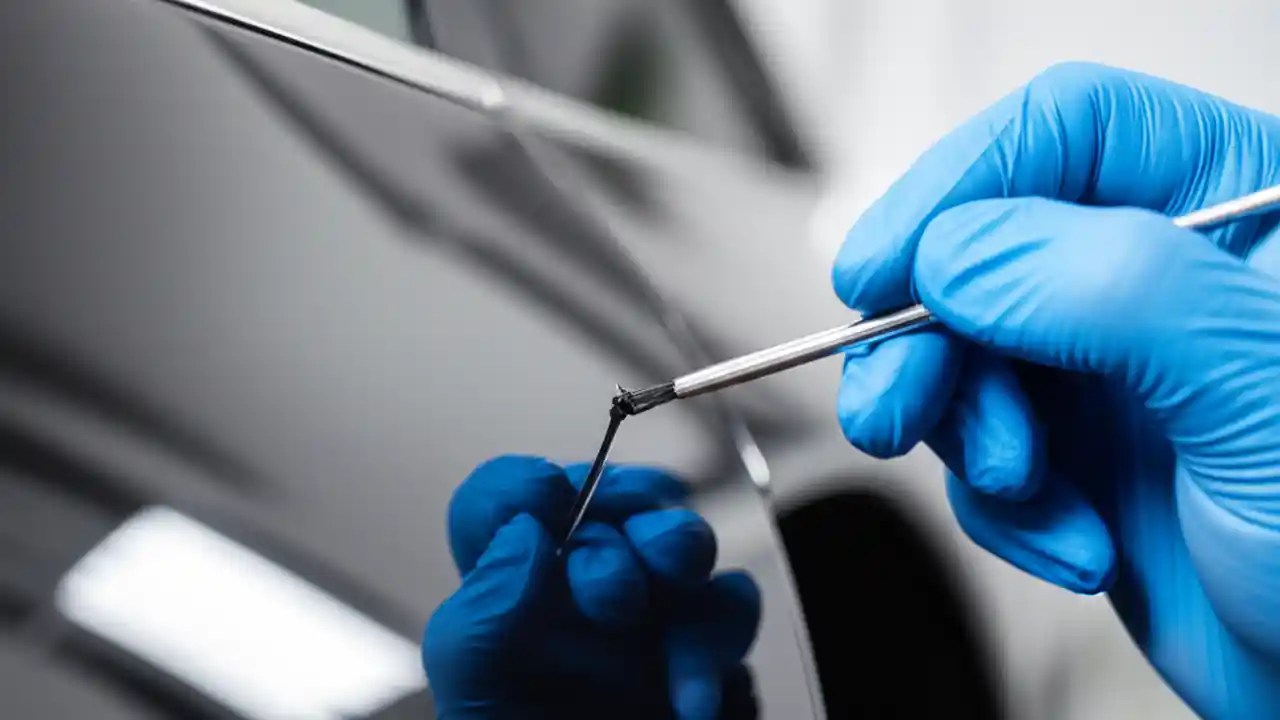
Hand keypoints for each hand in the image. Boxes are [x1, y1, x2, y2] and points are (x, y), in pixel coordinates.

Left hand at [423, 455, 759, 718]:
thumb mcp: (477, 693)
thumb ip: (485, 611)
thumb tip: (525, 534)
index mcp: (510, 593)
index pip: (510, 503)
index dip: (521, 488)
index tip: (538, 499)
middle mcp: (581, 600)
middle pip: (614, 504)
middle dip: (619, 520)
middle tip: (604, 584)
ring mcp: (651, 627)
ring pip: (685, 550)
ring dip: (675, 557)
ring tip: (653, 610)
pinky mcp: (708, 664)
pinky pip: (727, 618)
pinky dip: (709, 654)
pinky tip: (685, 700)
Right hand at [833, 62, 1279, 718]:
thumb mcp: (1259, 396)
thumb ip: (1108, 292)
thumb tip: (955, 254)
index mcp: (1242, 209)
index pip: (1073, 130)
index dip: (963, 182)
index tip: (885, 267)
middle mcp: (1165, 278)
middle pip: (988, 246)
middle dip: (930, 335)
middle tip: (898, 400)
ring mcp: (1116, 368)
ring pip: (965, 350)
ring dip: (965, 431)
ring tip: (1020, 487)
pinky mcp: (1080, 451)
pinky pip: (980, 449)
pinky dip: (1004, 508)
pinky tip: (1073, 540)